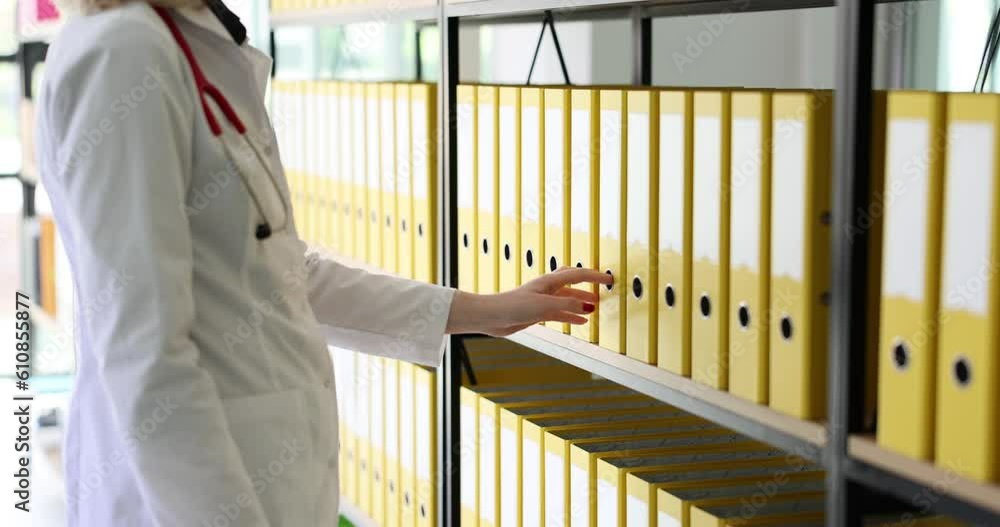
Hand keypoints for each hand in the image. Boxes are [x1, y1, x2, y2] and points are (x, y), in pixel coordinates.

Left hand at [445, 267, 612, 336]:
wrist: (491, 317)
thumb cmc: (511, 306)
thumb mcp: (543, 305)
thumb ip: (566, 305)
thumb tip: (586, 305)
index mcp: (549, 282)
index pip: (578, 275)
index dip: (595, 276)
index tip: (609, 279)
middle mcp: (547, 289)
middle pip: (573, 283)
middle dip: (588, 285)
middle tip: (603, 289)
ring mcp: (543, 301)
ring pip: (568, 299)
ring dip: (582, 302)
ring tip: (596, 307)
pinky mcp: (538, 313)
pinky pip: (561, 313)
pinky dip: (573, 315)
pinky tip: (582, 321)